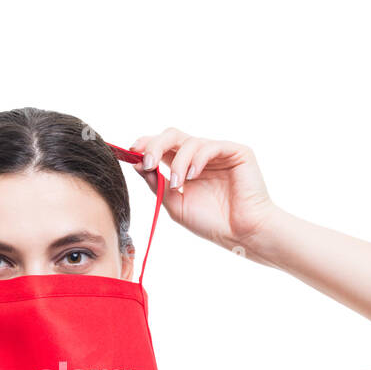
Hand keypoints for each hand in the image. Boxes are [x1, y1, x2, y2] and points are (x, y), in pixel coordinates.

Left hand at [128, 129, 277, 251]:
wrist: (241, 233)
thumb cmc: (211, 222)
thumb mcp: (175, 204)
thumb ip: (157, 184)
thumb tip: (138, 164)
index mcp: (184, 167)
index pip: (161, 147)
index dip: (144, 145)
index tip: (129, 153)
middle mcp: (199, 157)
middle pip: (172, 136)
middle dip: (155, 146)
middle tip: (147, 162)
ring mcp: (218, 153)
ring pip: (188, 141)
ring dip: (177, 163)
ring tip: (178, 185)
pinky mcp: (236, 151)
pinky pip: (210, 146)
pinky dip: (197, 159)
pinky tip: (193, 176)